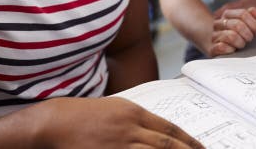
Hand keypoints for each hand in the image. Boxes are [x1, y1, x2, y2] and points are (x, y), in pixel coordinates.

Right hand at [36, 96, 202, 147]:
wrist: (53, 123)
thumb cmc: (84, 116)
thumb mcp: (116, 111)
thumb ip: (138, 122)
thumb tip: (161, 135)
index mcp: (134, 113)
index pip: (169, 129)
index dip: (189, 141)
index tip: (202, 148)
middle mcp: (130, 129)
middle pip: (166, 146)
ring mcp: (119, 146)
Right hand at [207, 6, 255, 56]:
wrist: (221, 46)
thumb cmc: (239, 35)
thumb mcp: (248, 23)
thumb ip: (254, 15)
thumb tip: (254, 11)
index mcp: (227, 14)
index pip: (243, 14)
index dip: (253, 24)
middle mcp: (219, 23)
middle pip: (237, 25)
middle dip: (248, 34)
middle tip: (249, 39)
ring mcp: (214, 35)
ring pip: (231, 36)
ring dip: (240, 42)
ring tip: (241, 44)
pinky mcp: (212, 48)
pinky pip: (222, 47)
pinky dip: (230, 49)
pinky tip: (233, 50)